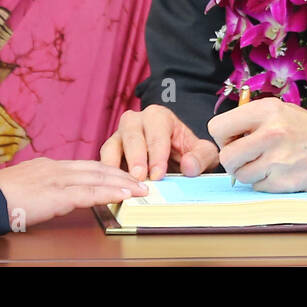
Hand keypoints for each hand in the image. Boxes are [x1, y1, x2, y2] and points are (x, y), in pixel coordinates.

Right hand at [0, 158, 146, 229]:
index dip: (108, 169)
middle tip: (141, 178)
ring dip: (123, 183)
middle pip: (97, 168)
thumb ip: (43, 187)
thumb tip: (54, 195)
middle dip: (122, 173)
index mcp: (49, 166)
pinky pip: (90, 193)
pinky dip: (111, 193)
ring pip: (99, 178)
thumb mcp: (25, 186)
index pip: (86, 165)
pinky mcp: (58, 195)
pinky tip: (124, 195)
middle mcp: (57, 169)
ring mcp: (58, 180)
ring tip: (140, 188)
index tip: (123, 173)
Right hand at [99, 105, 219, 180]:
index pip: (157, 134)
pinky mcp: (110, 153)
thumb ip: (200, 157)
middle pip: (131, 135)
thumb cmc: (188, 152)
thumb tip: (188, 166)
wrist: (176, 157)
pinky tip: (114, 190)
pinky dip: (107, 176)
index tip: (159, 174)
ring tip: (124, 185)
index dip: (157, 155)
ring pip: (111, 146)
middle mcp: (135, 121)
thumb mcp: (203, 153)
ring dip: (116, 166)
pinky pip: (103, 162)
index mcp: (158, 117)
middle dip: (136, 158)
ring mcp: (119, 136)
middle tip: (140, 178)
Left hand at [209, 98, 306, 191]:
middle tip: (246, 157)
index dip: (223, 138)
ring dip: (250, 173)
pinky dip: (265, 183)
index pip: (217, 128)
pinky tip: (281, 172)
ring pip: (241, 176)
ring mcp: (279, 159)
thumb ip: (249, 121)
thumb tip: (223, 141)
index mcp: (265, 110)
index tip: (235, 140)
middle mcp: (271, 133)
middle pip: (226, 157)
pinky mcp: (287, 182)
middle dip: (233, 160)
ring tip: (268, 163)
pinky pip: (259, 187)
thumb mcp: (278, 110)